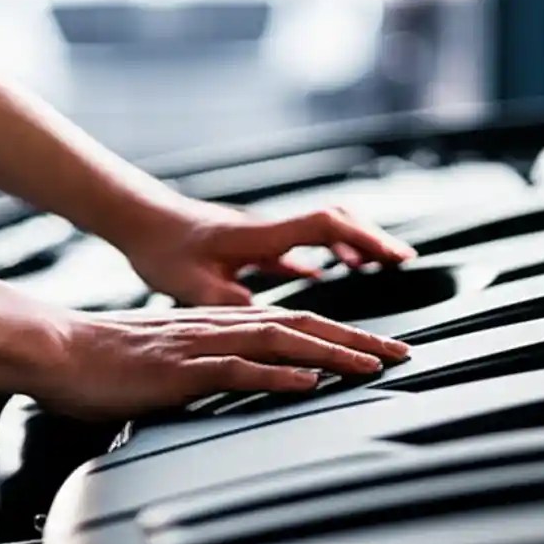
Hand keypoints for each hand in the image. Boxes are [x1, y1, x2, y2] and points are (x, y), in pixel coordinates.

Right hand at [32, 306, 409, 419]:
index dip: (342, 335)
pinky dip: (279, 375)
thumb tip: (242, 385)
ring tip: (373, 365)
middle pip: (304, 326)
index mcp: (221, 325)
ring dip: (334, 353)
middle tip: (403, 353)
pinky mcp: (182, 369)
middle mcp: (221, 327)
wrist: (60, 352)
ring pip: (282, 342)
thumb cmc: (108, 364)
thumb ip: (211, 372)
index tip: (379, 350)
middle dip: (359, 341)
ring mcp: (203, 345)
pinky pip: (239, 369)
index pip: (295, 325)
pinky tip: (310, 382)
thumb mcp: (173, 366)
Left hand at [113, 198, 416, 305]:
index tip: (393, 257)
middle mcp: (269, 231)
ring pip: (320, 231)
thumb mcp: (191, 286)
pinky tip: (331, 275)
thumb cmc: (161, 251)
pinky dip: (324, 255)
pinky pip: (301, 245)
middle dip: (372, 239)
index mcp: (261, 237)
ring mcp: (264, 236)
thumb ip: (231, 303)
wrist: (139, 221)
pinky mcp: (254, 245)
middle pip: (335, 223)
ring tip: (379, 265)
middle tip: (404, 260)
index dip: (363, 240)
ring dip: (352, 245)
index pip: (325, 227)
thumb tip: (265, 322)